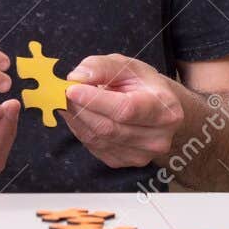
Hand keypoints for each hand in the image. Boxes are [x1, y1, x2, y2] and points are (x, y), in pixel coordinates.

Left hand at [62, 54, 186, 169]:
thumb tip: (78, 77)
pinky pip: (94, 147)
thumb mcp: (128, 66)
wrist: (160, 110)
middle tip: (62, 92)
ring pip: (97, 138)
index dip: (95, 101)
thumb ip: (103, 67)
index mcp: (165, 109)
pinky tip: (80, 115)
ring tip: (70, 101)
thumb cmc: (144, 86)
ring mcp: (141, 154)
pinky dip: (81, 130)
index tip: (72, 89)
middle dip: (80, 108)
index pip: (126, 109)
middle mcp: (157, 138)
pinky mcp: (124, 162)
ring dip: (77, 119)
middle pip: (108, 127)